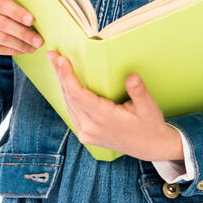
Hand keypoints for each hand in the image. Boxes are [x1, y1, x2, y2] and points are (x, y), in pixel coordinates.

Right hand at [0, 0, 42, 86]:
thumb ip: (11, 2)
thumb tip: (38, 4)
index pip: (0, 3)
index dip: (17, 12)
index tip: (32, 20)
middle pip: (1, 23)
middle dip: (23, 32)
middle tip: (39, 40)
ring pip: (0, 37)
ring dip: (20, 43)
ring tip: (34, 47)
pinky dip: (12, 50)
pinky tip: (23, 50)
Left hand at [47, 51, 184, 161]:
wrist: (149, 147)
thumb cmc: (150, 125)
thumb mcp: (149, 108)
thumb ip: (139, 92)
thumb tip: (131, 77)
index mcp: (104, 119)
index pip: (78, 95)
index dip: (67, 76)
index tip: (60, 59)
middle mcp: (90, 127)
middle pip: (69, 97)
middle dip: (60, 75)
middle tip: (52, 55)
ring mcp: (86, 133)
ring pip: (68, 104)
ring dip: (62, 84)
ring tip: (57, 66)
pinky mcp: (85, 134)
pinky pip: (72, 112)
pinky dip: (69, 96)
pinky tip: (67, 84)